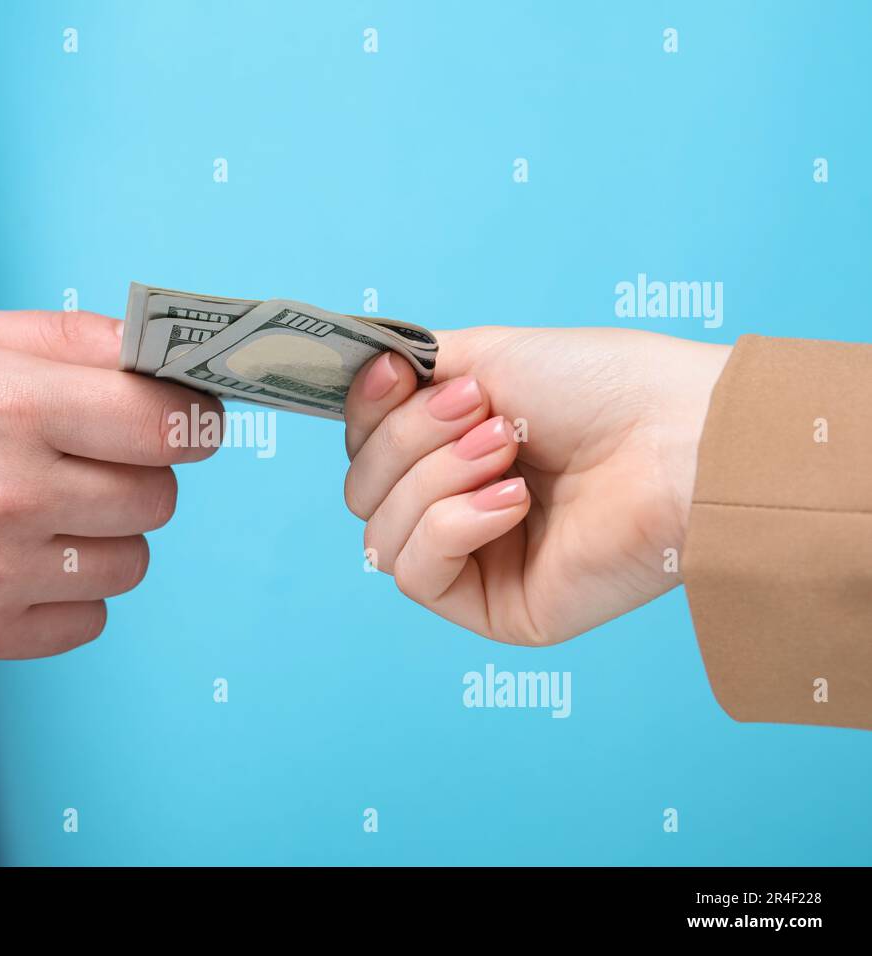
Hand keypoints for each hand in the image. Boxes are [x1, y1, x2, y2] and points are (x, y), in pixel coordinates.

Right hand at [0, 309, 219, 658]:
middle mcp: (8, 496)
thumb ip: (77, 340)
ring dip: (109, 534)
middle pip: (158, 498)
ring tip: (49, 508)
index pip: (164, 425)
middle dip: (141, 472)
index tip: (181, 418)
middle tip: (90, 457)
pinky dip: (74, 591)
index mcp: (12, 408)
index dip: (188, 419)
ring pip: (132, 563)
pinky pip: (90, 619)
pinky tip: (26, 557)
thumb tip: (169, 359)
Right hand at [343, 327, 730, 644]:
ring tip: (508, 456)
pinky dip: (453, 526)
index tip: (395, 374)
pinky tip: (512, 504)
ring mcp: (474, 559)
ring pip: (379, 530)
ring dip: (437, 479)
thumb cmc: (601, 389)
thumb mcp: (486, 356)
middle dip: (413, 440)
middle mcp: (456, 504)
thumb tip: (353, 372)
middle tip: (489, 415)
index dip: (365, 410)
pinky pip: (417, 572)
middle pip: (363, 485)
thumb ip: (411, 369)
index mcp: (453, 449)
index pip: (364, 444)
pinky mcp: (494, 608)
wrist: (677, 440)